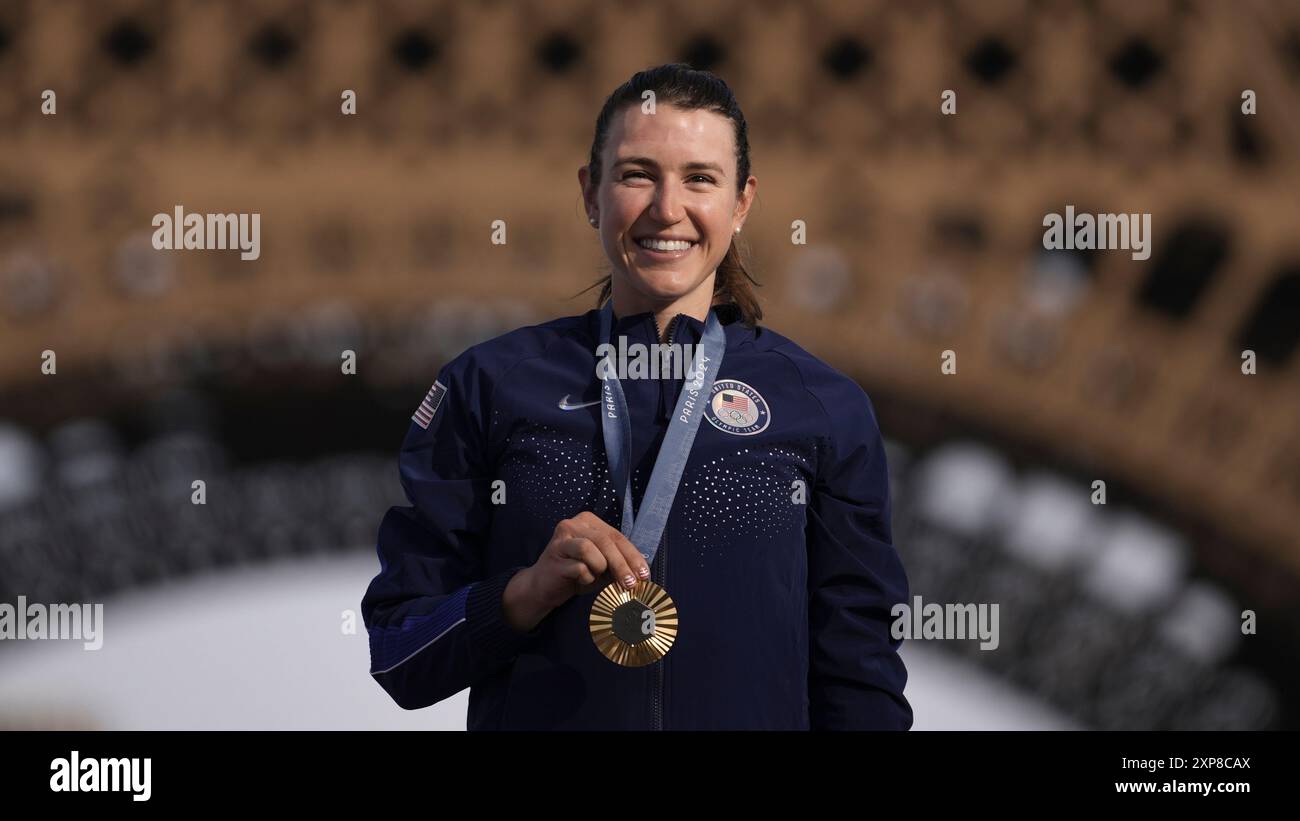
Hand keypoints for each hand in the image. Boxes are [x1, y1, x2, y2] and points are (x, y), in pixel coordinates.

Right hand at [503, 512, 650, 631]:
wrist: (543, 587)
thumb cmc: (575, 574)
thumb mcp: (602, 567)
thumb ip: (619, 564)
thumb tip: (641, 574)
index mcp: (589, 522)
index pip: (617, 536)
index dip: (633, 556)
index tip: (644, 575)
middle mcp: (574, 524)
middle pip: (606, 541)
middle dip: (622, 564)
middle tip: (630, 584)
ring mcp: (562, 538)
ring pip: (590, 549)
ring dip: (598, 568)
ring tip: (595, 577)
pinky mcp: (553, 554)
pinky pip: (578, 567)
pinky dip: (585, 578)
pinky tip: (580, 580)